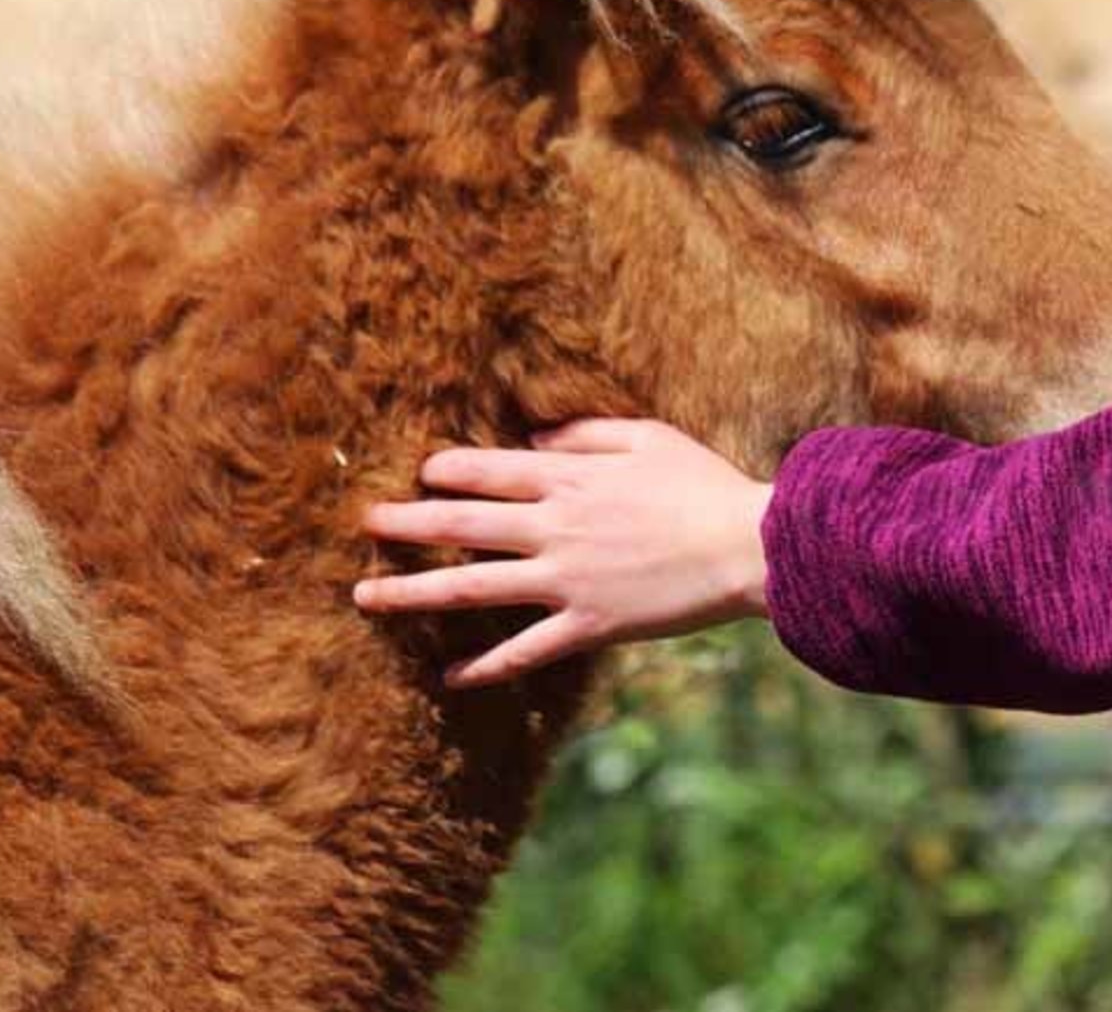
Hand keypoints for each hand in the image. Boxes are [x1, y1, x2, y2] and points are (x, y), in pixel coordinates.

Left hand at [355, 420, 772, 687]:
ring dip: (412, 593)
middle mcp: (555, 527)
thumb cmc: (704, 485)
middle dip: (405, 524)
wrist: (748, 546)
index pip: (485, 470)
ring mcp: (566, 580)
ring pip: (472, 587)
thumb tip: (533, 437)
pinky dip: (484, 666)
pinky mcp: (588, 624)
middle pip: (460, 524)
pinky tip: (448, 678)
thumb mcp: (647, 436)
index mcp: (569, 477)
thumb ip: (584, 433)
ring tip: (364, 598)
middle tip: (363, 524)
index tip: (419, 474)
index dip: (444, 470)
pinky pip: (524, 650)